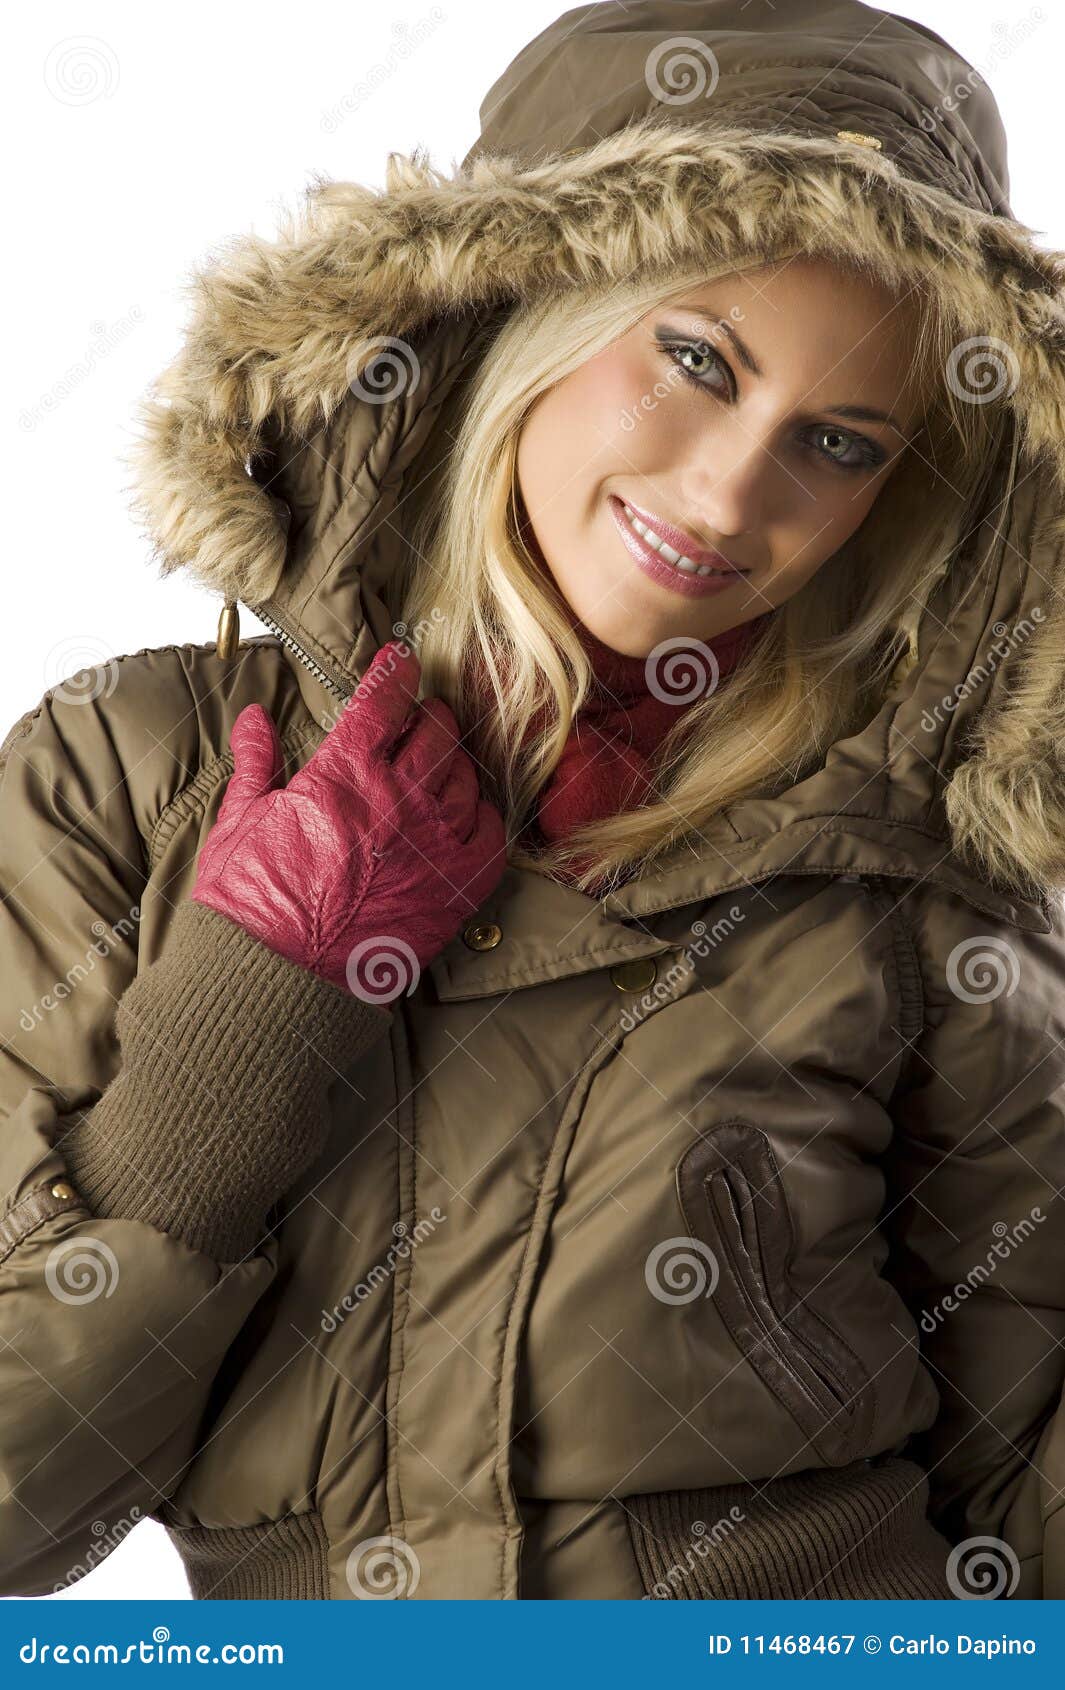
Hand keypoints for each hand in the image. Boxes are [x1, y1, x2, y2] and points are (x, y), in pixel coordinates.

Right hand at [191, 640, 506, 997]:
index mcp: (341, 776)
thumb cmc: (250, 904)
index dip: (395, 671)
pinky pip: (490, 833)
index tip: (402, 659)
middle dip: (429, 715)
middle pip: (437, 730)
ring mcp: (433, 843)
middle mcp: (396, 800)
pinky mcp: (456, 888)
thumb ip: (255, 764)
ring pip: (466, 776)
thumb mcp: (238, 823)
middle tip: (421, 718)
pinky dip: (480, 816)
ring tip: (440, 765)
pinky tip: (462, 815)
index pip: (383, 699)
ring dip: (454, 762)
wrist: (276, 981)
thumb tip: (254, 718)